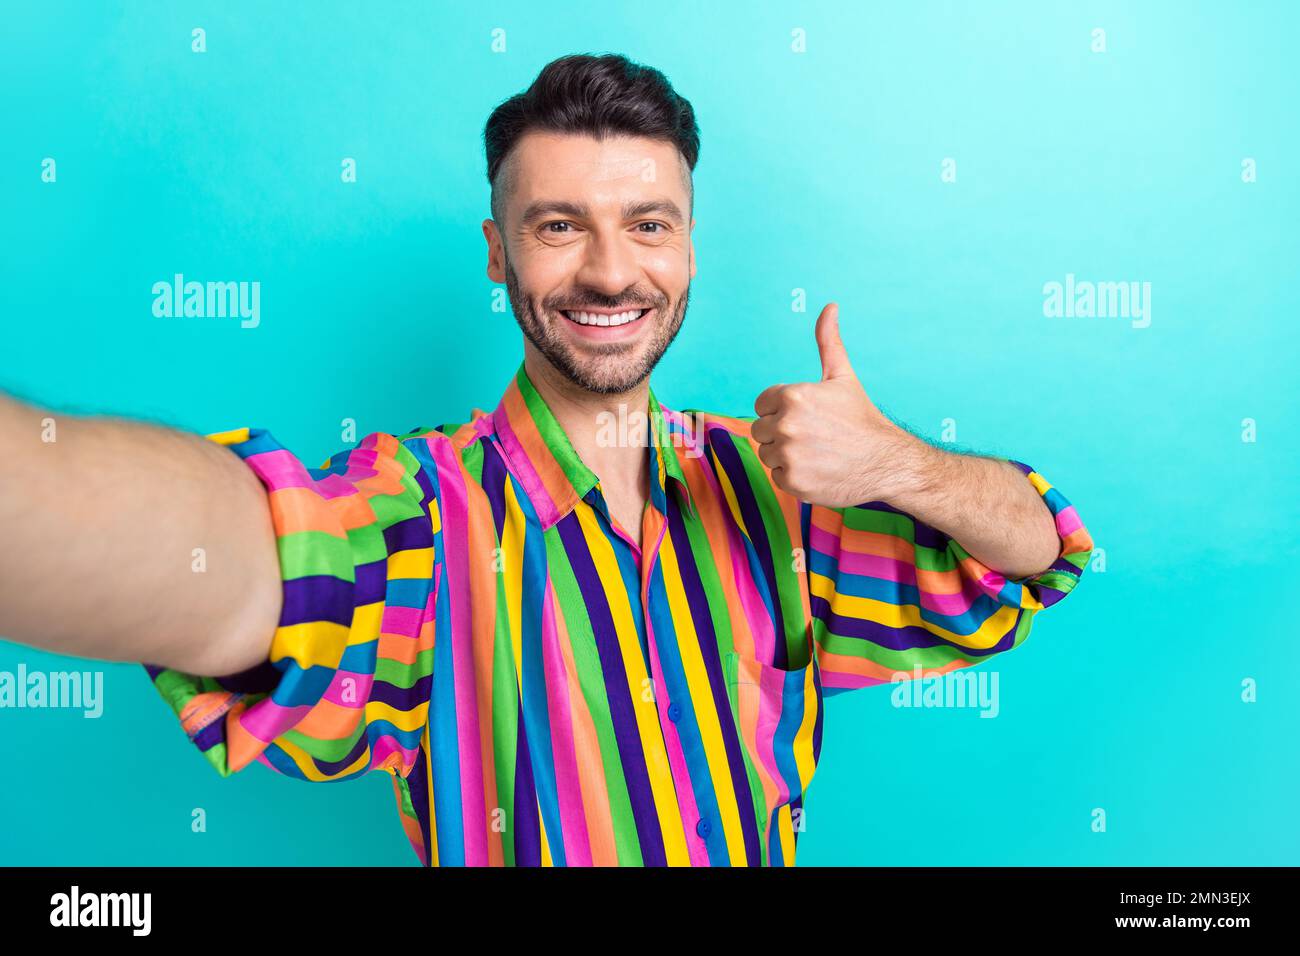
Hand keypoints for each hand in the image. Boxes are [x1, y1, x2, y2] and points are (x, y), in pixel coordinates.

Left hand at [752, 303, 922, 507]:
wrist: (888, 462)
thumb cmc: (862, 419)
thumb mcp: (843, 377)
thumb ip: (828, 342)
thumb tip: (829, 306)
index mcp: (792, 396)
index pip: (762, 404)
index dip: (782, 409)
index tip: (809, 416)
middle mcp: (786, 425)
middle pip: (761, 430)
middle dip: (782, 432)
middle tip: (815, 436)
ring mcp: (789, 456)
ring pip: (767, 454)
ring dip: (786, 455)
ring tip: (817, 452)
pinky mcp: (793, 482)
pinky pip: (778, 477)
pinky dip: (794, 477)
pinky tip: (818, 470)